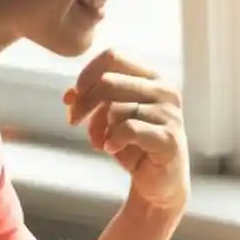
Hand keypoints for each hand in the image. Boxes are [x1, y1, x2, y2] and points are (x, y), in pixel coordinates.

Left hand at [65, 49, 190, 211]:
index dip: (87, 72)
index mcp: (153, 78)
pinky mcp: (169, 139)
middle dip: (83, 103)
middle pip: (108, 81)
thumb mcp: (108, 116)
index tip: (73, 96)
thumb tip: (69, 95)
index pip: (114, 56)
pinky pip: (128, 129)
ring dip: (97, 128)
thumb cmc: (133, 145)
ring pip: (116, 108)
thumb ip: (92, 98)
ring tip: (99, 142)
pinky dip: (112, 140)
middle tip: (74, 122)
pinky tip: (110, 148)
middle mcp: (166, 91)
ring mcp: (170, 115)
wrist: (158, 182)